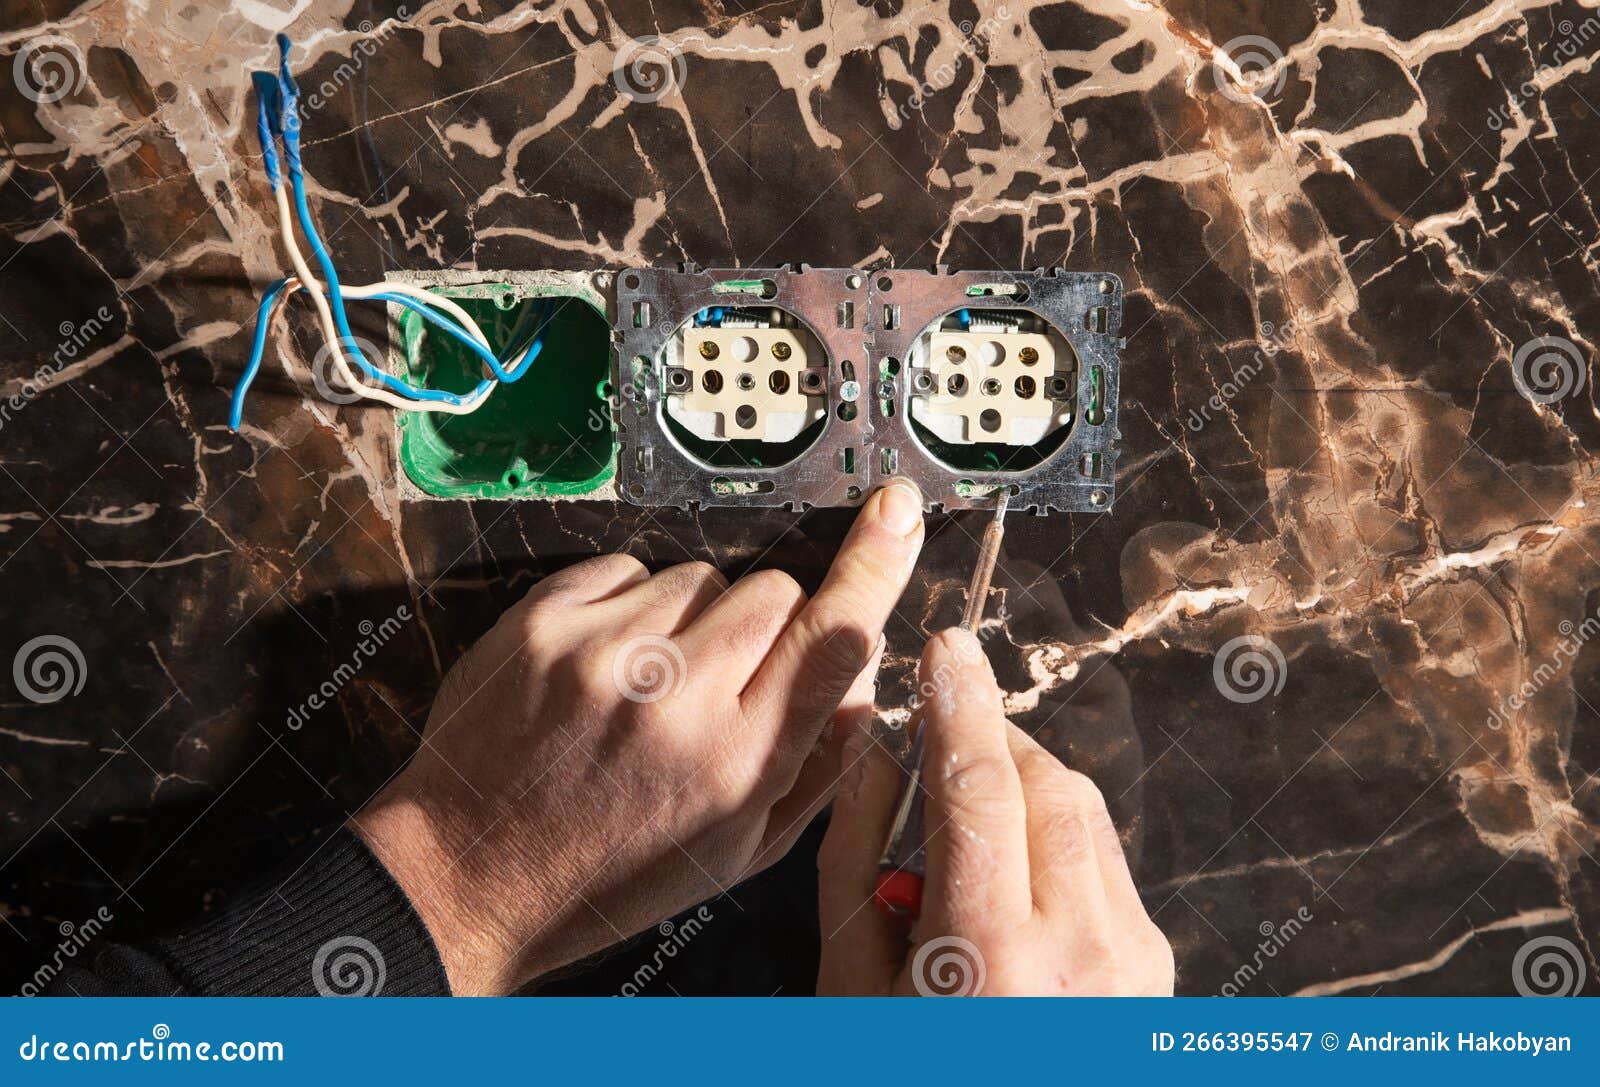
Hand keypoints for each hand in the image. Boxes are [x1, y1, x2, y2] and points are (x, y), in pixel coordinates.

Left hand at [355, 480, 924, 993]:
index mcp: (736, 762)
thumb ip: (817, 761)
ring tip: (647, 686)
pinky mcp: (544, 621)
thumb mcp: (737, 850)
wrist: (467, 872)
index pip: (834, 634)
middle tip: (721, 682)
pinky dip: (629, 603)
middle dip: (764, 626)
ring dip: (691, 617)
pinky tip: (605, 665)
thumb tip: (865, 674)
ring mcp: (602, 652)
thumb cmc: (607, 872)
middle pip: (773, 591)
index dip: (876, 566)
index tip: (896, 513)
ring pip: (700, 576)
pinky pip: (628, 566)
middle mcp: (674, 698)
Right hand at [816, 628, 1173, 995]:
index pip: (978, 787)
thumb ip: (859, 855)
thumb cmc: (904, 1067)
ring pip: (1086, 812)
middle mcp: (1080, 953)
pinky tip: (1011, 875)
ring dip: (1026, 784)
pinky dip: (1057, 836)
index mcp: (990, 959)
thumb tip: (873, 746)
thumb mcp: (851, 983)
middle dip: (992, 741)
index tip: (945, 647)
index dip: (958, 703)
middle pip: (1046, 784)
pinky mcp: (1154, 967)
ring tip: (967, 818)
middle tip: (940, 736)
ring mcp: (1131, 962)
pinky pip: (1106, 859)